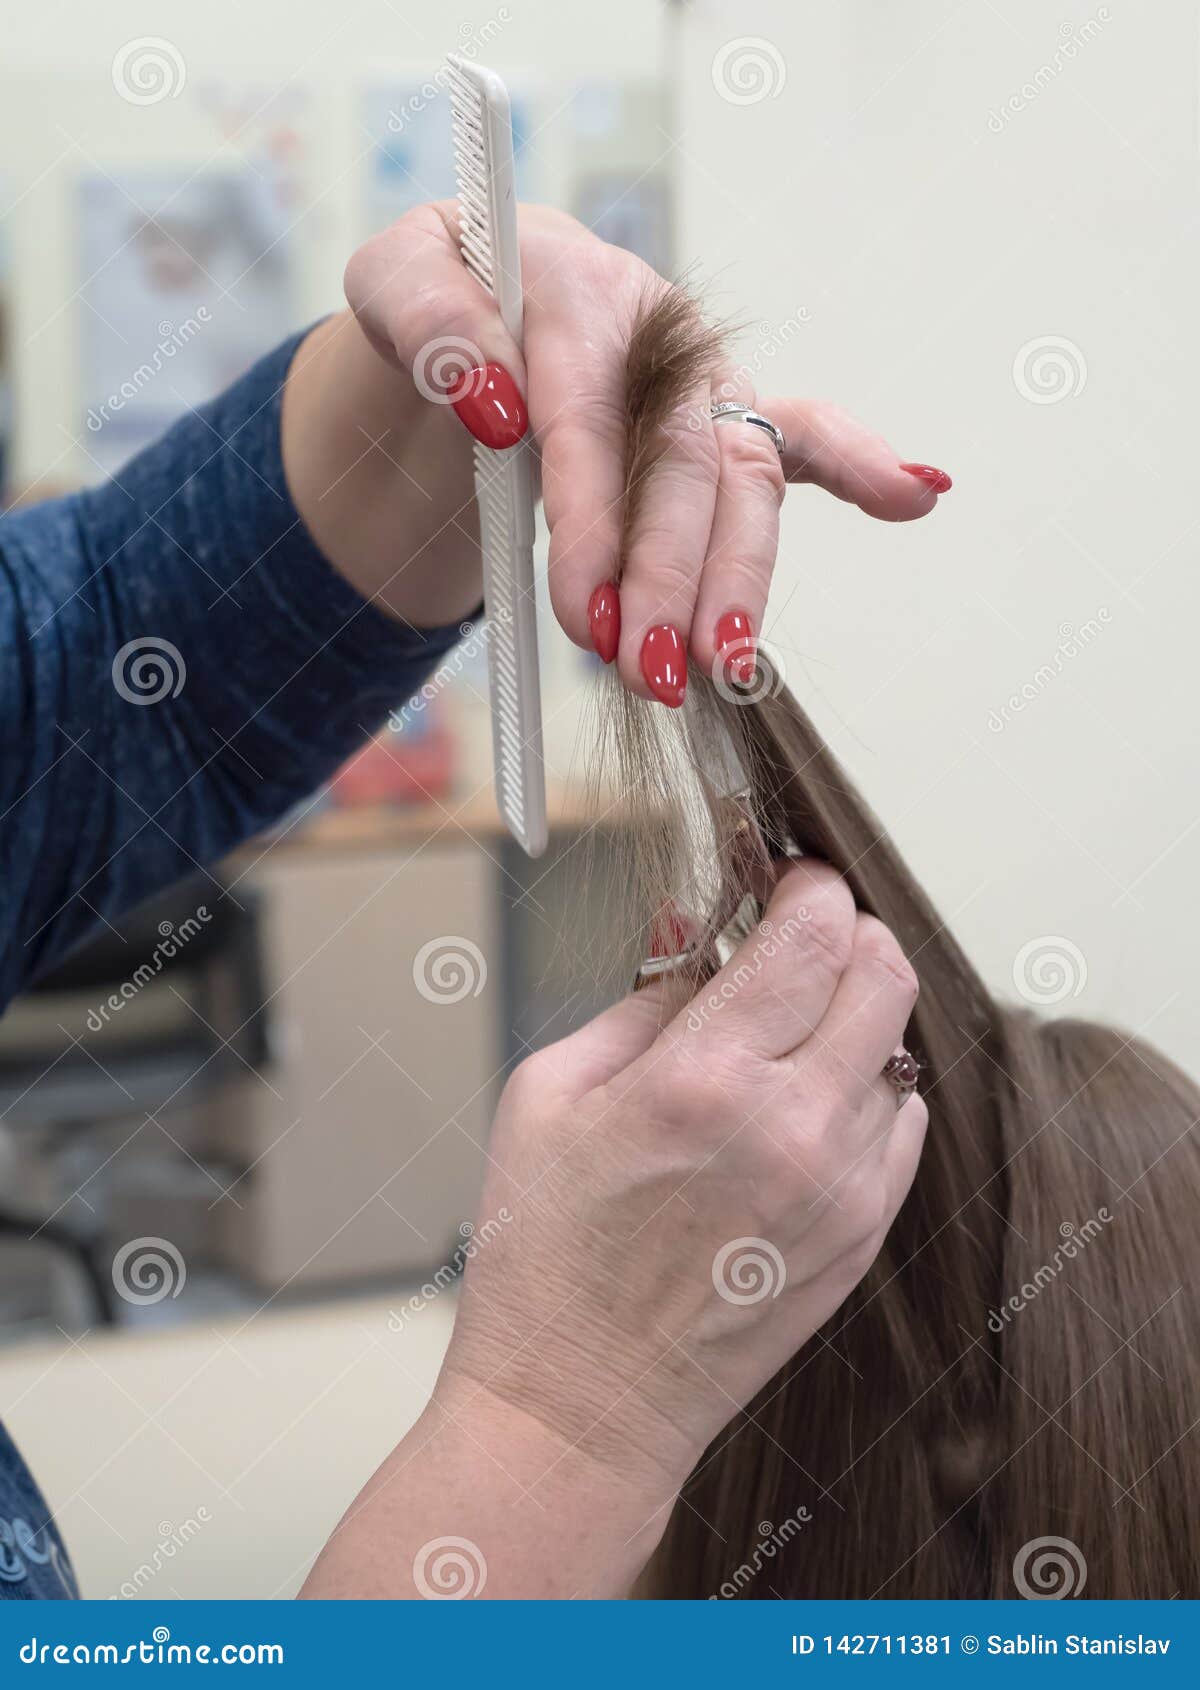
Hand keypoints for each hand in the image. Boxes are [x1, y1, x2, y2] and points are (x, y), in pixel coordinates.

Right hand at [301, 861, 926, 1597]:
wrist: (580, 1404)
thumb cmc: (544, 1252)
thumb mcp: (549, 1091)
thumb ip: (640, 995)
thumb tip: (698, 927)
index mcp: (703, 1079)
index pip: (813, 933)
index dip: (809, 885)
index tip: (787, 880)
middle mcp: (792, 1129)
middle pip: (886, 973)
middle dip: (847, 934)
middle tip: (798, 940)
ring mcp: (840, 1190)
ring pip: (900, 1047)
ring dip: (853, 1017)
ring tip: (783, 1038)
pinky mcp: (860, 1237)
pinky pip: (901, 1124)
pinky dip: (865, 1091)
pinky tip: (801, 1106)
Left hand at [337, 204, 949, 692]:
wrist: (477, 315)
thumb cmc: (441, 309)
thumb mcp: (393, 285)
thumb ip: (425, 323)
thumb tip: (491, 399)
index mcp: (577, 289)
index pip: (590, 410)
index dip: (592, 509)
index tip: (583, 602)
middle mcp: (661, 336)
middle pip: (680, 461)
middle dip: (665, 573)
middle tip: (640, 666)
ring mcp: (705, 380)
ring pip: (740, 483)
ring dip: (738, 580)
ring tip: (724, 666)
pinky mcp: (730, 418)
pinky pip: (805, 439)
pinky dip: (860, 466)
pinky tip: (916, 498)